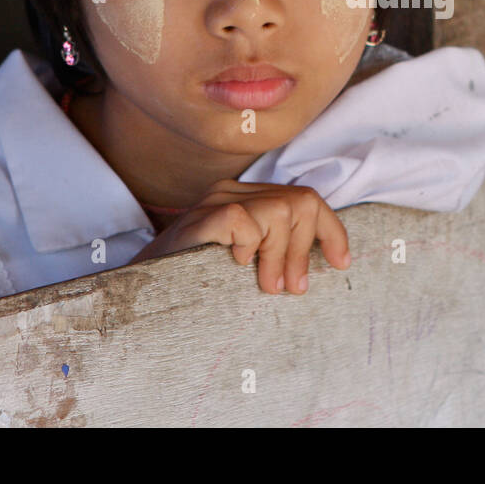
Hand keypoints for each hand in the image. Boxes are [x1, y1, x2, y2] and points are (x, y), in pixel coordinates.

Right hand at [129, 179, 349, 293]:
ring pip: (281, 210)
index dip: (332, 230)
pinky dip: (249, 247)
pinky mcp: (203, 217)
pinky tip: (234, 265)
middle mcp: (233, 192)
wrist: (142, 291)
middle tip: (292, 288)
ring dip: (281, 254)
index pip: (306, 199)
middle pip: (302, 202)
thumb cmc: (194, 282)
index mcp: (248, 200)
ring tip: (266, 284)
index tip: (342, 263)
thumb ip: (275, 254)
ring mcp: (216, 200)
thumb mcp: (245, 266)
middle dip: (306, 248)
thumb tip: (317, 267)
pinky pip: (246, 221)